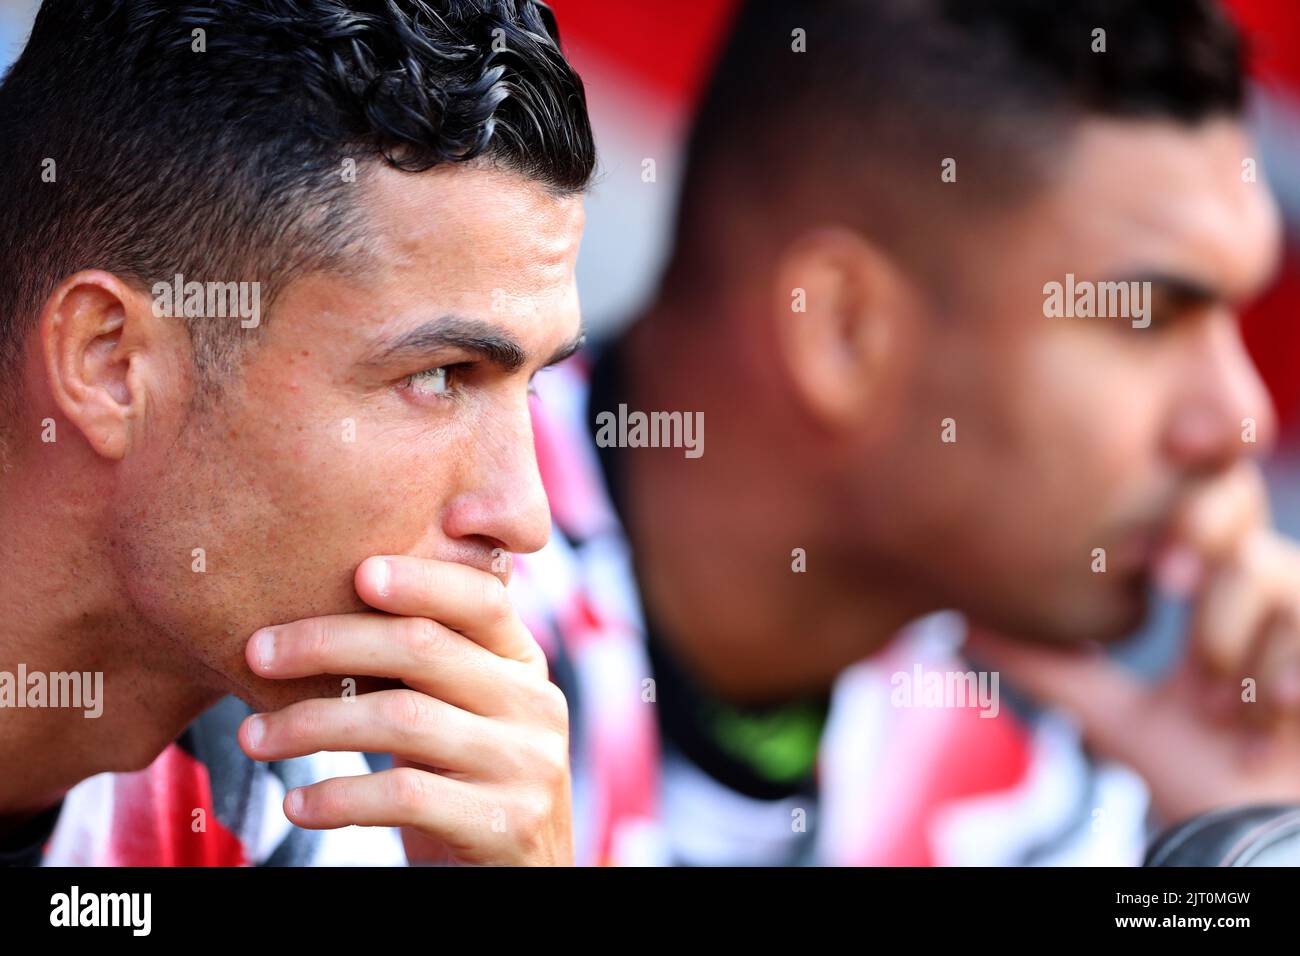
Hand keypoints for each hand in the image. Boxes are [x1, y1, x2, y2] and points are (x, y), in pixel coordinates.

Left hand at [237, 555, 571, 864]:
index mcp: (523, 663)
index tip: (356, 572)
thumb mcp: (463, 713)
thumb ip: (429, 664)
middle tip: (256, 652)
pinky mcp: (507, 825)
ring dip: (312, 724)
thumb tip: (314, 613)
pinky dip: (339, 797)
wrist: (520, 880)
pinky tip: (297, 803)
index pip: (481, 599)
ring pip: (404, 719)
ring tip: (251, 737)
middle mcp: (535, 704)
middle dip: (329, 643)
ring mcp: (527, 765)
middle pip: (425, 648)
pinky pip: (407, 796)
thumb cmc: (465, 783)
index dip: (423, 578)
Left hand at [966, 463, 1299, 824]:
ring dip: (1227, 645)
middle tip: (1170, 582)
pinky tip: (1270, 711)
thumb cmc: (1183, 771)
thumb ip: (1042, 665)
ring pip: (1263, 569)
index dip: (1171, 503)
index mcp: (1203, 590)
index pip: (1192, 504)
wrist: (1244, 832)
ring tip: (1218, 705)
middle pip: (1229, 508)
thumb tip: (961, 626)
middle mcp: (1256, 589)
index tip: (1139, 549)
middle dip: (1198, 533)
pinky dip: (1280, 672)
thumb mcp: (1103, 710)